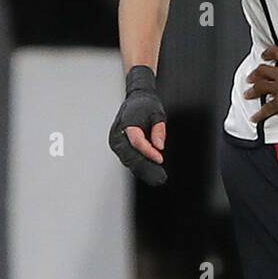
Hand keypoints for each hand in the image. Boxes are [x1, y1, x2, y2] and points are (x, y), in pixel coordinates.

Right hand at [109, 65, 166, 184]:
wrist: (136, 99)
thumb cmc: (147, 105)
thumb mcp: (158, 113)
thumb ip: (159, 130)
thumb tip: (159, 147)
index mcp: (126, 122)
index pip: (136, 141)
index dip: (148, 151)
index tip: (160, 159)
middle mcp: (117, 134)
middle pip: (130, 155)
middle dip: (146, 167)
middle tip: (160, 178)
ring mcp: (116, 142)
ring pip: (128, 160)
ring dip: (143, 170)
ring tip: (158, 178)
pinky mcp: (119, 147)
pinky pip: (128, 159)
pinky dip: (139, 166)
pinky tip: (150, 173)